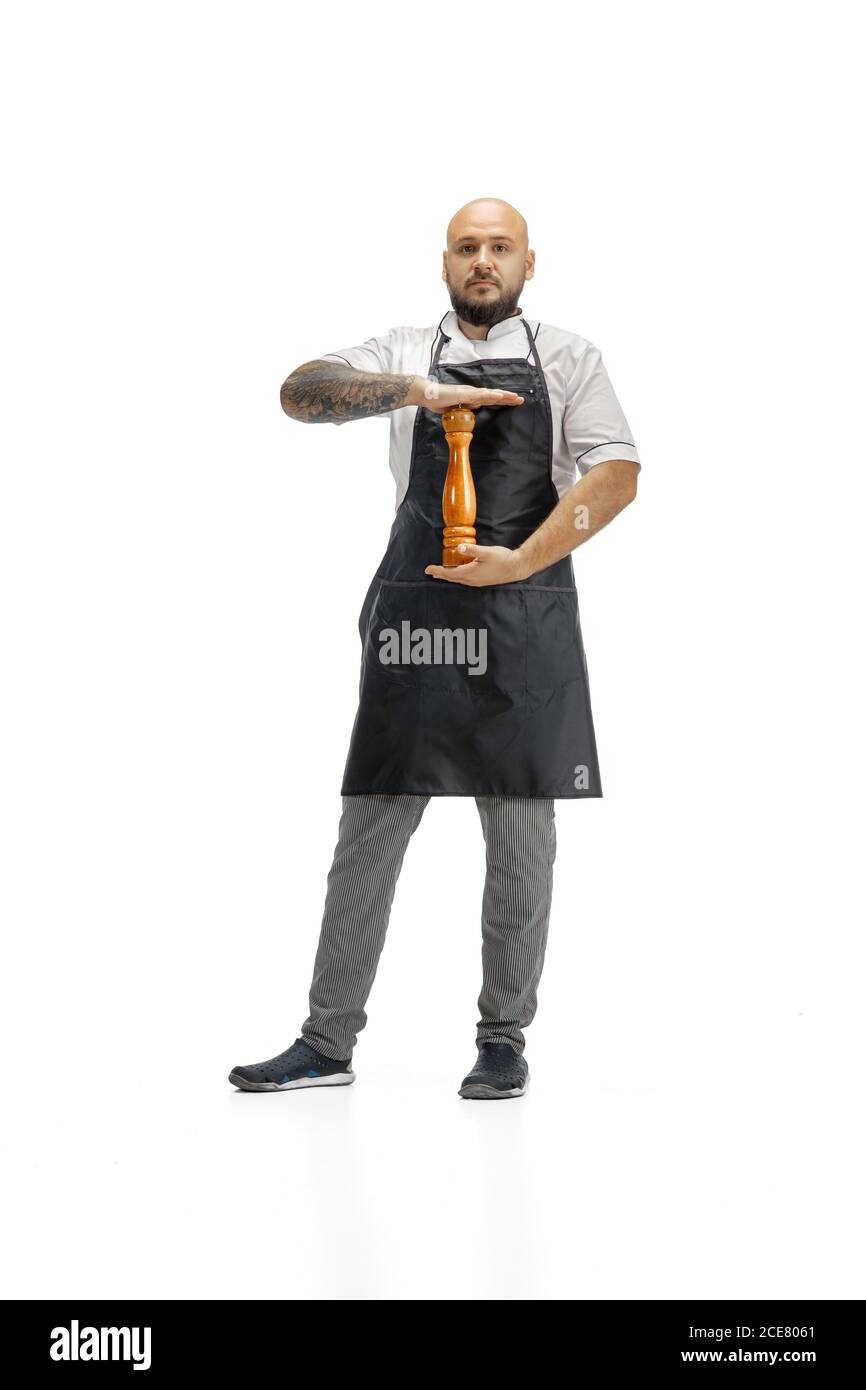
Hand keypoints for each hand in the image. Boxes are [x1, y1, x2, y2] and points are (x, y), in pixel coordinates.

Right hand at [409, 377, 523, 413]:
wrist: (426, 394)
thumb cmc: (437, 401)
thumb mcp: (455, 409)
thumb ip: (465, 409)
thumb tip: (474, 409)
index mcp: (471, 397)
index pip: (490, 399)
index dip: (502, 400)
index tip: (513, 402)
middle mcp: (472, 393)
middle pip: (493, 395)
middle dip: (507, 398)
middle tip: (521, 399)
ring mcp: (469, 392)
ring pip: (490, 394)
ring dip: (503, 395)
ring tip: (515, 397)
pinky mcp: (464, 394)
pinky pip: (480, 395)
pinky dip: (491, 395)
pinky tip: (500, 396)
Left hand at [424, 543, 528, 585]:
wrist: (517, 567)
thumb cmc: (503, 559)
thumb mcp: (487, 552)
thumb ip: (472, 550)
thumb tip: (459, 548)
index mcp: (470, 573)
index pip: (449, 573)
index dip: (437, 570)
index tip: (427, 569)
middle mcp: (472, 580)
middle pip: (452, 578)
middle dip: (440, 574)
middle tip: (430, 571)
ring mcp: (477, 581)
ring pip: (458, 579)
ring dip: (448, 576)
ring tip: (440, 573)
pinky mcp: (481, 580)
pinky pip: (465, 579)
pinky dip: (457, 576)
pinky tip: (458, 572)